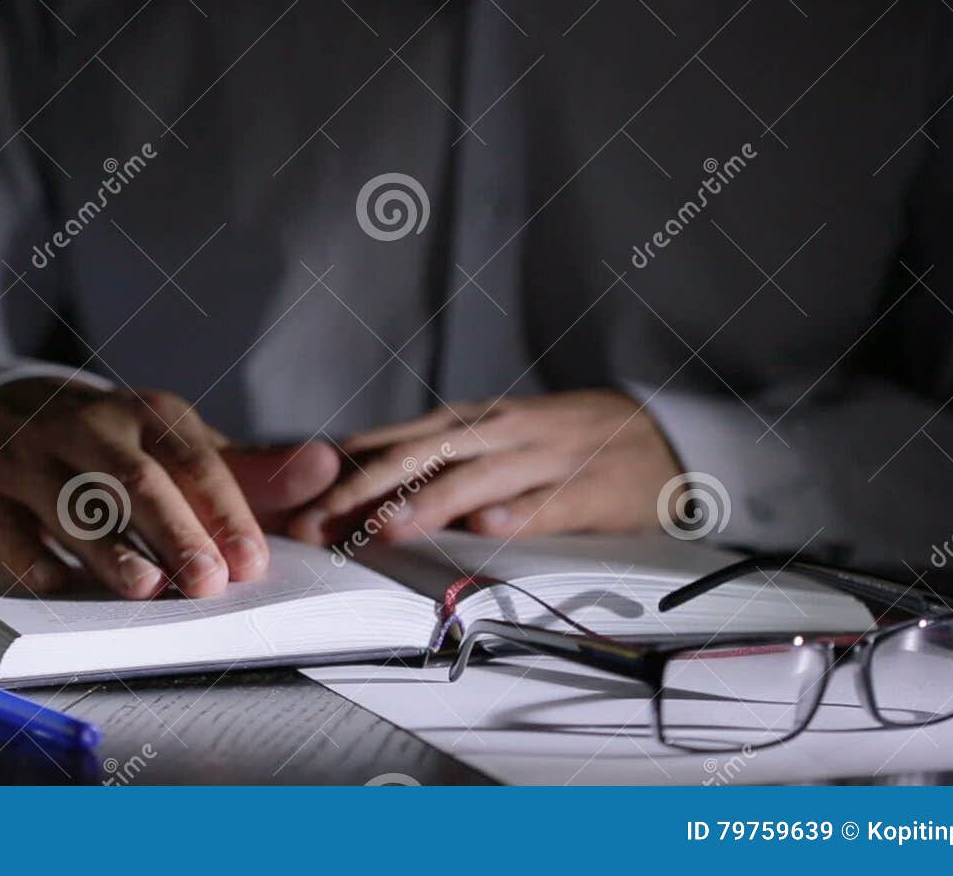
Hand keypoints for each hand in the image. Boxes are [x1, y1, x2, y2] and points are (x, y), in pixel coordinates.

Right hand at [0, 377, 339, 598]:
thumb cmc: (109, 447)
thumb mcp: (175, 446)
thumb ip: (248, 470)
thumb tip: (326, 467)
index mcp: (144, 415)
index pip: (192, 461)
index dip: (224, 512)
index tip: (251, 563)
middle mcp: (85, 429)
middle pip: (135, 479)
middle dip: (175, 531)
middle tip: (207, 584)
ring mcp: (28, 461)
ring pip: (71, 503)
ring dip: (109, 548)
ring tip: (146, 588)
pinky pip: (6, 528)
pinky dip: (32, 558)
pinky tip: (58, 585)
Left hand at [288, 389, 682, 545]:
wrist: (658, 434)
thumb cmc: (558, 446)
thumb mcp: (488, 443)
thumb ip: (430, 466)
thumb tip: (355, 494)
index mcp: (465, 424)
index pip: (390, 444)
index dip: (339, 474)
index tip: (294, 503)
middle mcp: (495, 432)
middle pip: (418, 457)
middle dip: (362, 491)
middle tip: (317, 525)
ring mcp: (543, 456)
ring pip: (476, 477)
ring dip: (428, 503)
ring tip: (386, 528)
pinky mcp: (591, 487)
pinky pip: (550, 502)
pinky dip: (517, 514)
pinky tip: (486, 529)